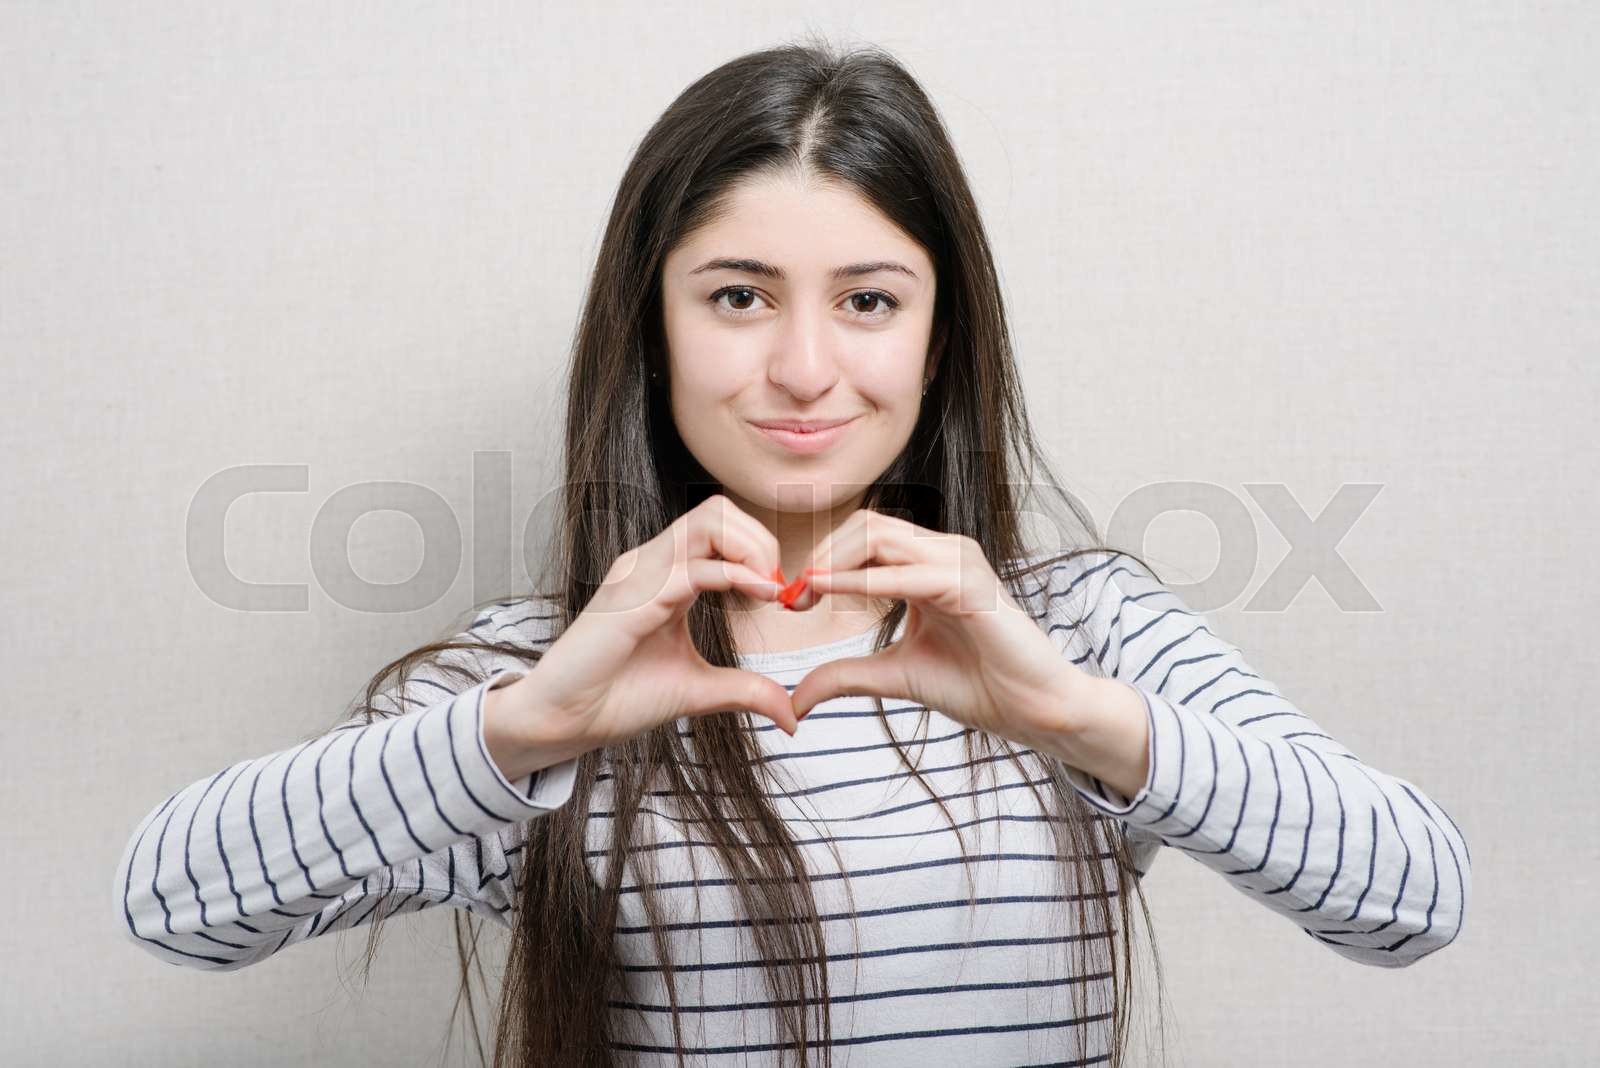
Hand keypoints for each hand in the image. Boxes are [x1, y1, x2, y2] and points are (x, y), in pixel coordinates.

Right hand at [503, 495, 801, 755]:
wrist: (565, 722)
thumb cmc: (619, 698)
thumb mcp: (699, 691)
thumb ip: (745, 691)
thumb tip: (791, 715)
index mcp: (666, 574)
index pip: (722, 526)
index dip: (761, 551)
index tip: (780, 596)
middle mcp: (652, 563)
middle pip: (718, 510)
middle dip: (762, 541)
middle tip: (777, 589)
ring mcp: (639, 575)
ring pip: (708, 521)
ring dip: (752, 548)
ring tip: (767, 590)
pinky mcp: (630, 599)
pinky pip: (691, 567)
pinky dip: (734, 575)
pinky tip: (756, 597)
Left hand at [788, 511, 1093, 751]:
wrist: (1033, 709)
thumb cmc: (977, 686)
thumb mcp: (894, 676)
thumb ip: (845, 676)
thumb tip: (795, 699)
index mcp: (926, 565)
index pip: (861, 537)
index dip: (820, 560)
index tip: (791, 601)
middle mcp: (942, 553)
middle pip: (864, 526)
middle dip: (820, 555)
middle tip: (794, 598)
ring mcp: (959, 562)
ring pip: (879, 535)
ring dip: (833, 562)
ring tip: (806, 594)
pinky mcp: (971, 584)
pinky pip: (908, 572)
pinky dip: (863, 581)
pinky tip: (830, 592)